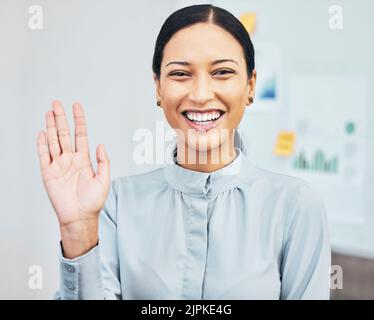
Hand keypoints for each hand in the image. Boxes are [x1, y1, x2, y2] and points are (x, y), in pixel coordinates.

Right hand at [37, 101, 109, 256]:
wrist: (80, 217)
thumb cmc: (93, 202)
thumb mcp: (104, 179)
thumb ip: (103, 161)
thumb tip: (101, 144)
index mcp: (84, 159)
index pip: (81, 134)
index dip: (79, 120)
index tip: (76, 106)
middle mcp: (70, 159)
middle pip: (65, 134)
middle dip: (61, 118)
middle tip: (57, 103)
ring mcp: (59, 165)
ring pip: (54, 141)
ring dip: (51, 126)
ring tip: (49, 112)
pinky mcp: (48, 173)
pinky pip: (44, 155)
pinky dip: (42, 144)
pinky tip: (43, 133)